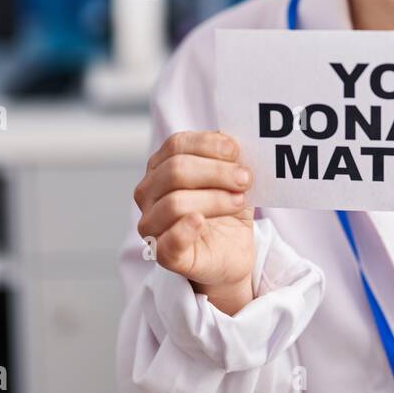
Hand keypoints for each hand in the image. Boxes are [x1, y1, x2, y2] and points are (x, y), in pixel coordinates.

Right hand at [134, 131, 255, 313]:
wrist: (232, 252)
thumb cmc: (227, 209)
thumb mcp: (232, 178)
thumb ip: (229, 158)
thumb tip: (233, 138)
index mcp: (162, 167)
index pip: (176, 145)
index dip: (208, 144)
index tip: (235, 151)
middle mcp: (149, 193)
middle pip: (175, 171)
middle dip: (216, 172)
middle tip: (245, 179)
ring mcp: (151, 225)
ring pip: (175, 203)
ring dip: (214, 199)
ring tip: (239, 201)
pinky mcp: (164, 254)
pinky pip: (168, 241)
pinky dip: (184, 229)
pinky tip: (201, 221)